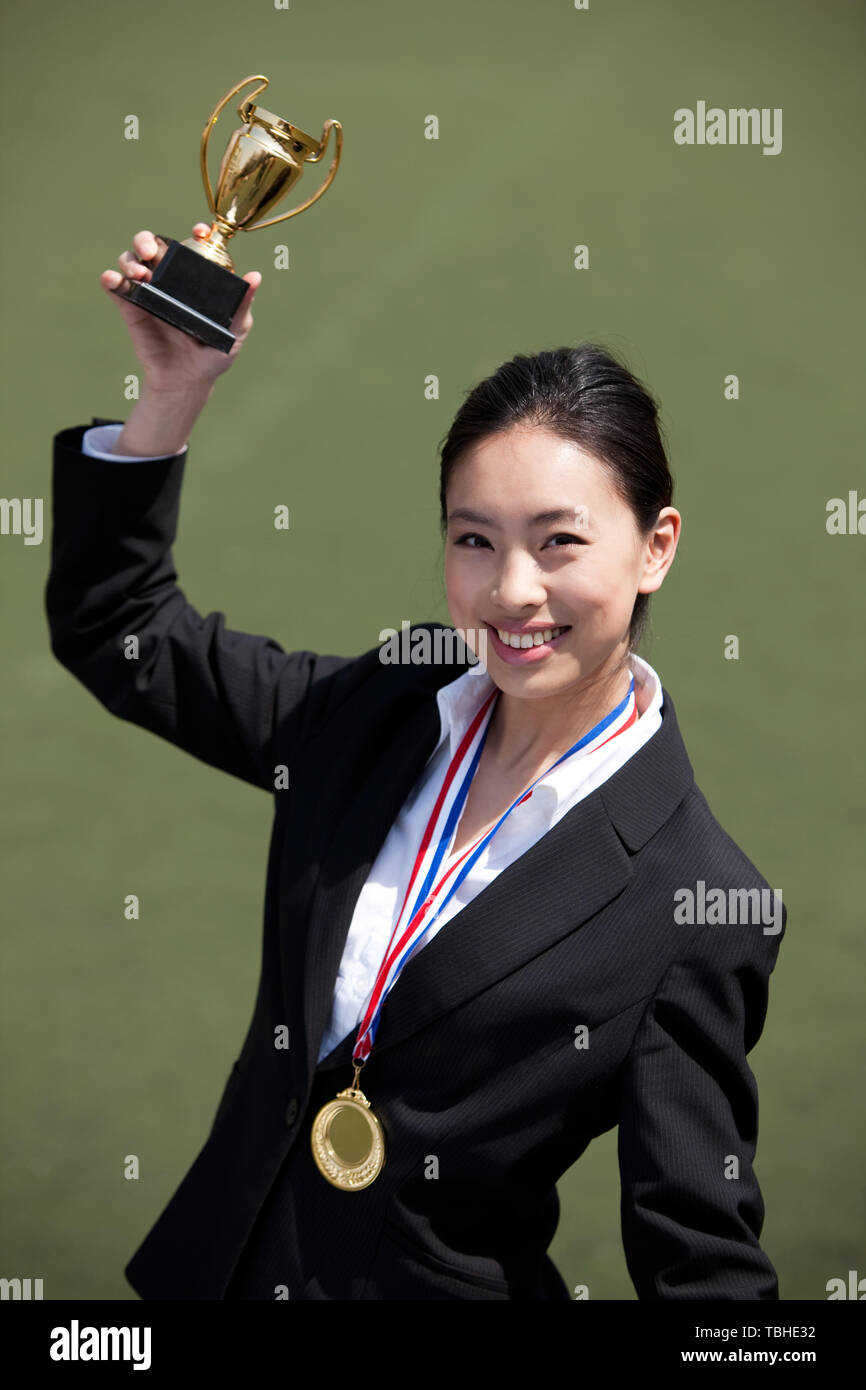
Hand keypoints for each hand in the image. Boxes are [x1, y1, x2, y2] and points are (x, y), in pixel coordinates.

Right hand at [100, 227, 261, 392]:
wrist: (187, 382)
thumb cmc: (214, 355)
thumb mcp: (234, 331)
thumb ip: (242, 305)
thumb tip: (255, 276)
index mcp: (195, 279)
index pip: (192, 246)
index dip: (196, 232)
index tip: (199, 232)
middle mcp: (169, 279)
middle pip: (153, 245)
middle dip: (148, 240)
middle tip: (152, 253)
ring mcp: (149, 291)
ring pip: (131, 260)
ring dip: (130, 259)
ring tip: (139, 275)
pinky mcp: (131, 308)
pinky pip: (116, 287)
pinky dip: (110, 279)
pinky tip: (113, 279)